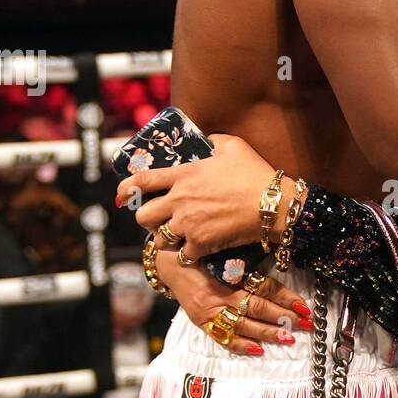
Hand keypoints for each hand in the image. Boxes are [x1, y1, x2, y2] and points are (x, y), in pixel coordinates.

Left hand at [117, 135, 288, 257]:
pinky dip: (188, 255)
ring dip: (167, 239)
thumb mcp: (233, 146)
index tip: (123, 194)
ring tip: (178, 237)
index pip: (141, 180)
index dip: (126, 188)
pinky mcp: (202, 244)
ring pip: (159, 239)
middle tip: (160, 219)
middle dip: (147, 219)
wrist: (274, 204)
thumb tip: (207, 141)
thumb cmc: (255, 173)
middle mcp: (180, 200)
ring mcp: (189, 224)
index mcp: (183, 175)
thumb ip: (214, 141)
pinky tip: (196, 251)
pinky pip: (183, 256)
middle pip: (142, 216)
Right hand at [152, 248, 312, 353]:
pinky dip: (241, 345)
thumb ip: (247, 260)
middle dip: (284, 317)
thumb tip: (280, 260)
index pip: (263, 287)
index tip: (303, 305)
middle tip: (305, 324)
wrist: (168, 262)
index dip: (285, 297)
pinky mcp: (201, 322)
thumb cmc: (199, 253)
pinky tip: (259, 350)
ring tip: (289, 338)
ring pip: (244, 325)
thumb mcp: (224, 250)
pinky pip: (223, 338)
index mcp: (227, 273)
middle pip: (257, 308)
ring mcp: (209, 311)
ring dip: (268, 333)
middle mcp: (219, 294)